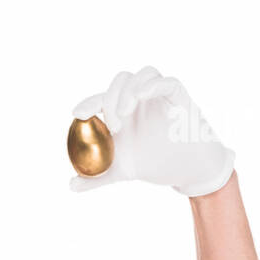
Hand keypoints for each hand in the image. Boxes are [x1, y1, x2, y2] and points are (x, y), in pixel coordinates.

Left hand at [69, 66, 234, 196]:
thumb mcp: (121, 172)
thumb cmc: (155, 164)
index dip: (89, 101)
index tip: (78, 114)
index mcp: (122, 111)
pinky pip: (169, 82)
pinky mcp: (180, 99)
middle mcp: (140, 100)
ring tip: (125, 115)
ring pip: (143, 74)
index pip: (102, 97)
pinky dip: (154, 85)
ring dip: (130, 90)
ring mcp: (160, 97)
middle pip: (121, 81)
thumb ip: (96, 177)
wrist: (188, 171)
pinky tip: (142, 96)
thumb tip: (71, 185)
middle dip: (111, 98)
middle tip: (113, 126)